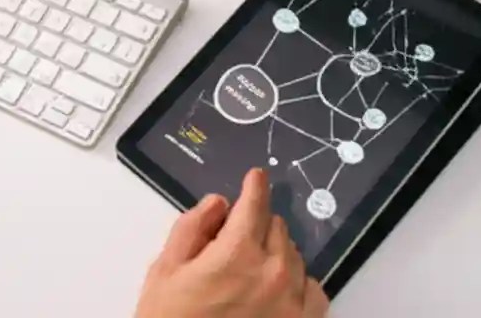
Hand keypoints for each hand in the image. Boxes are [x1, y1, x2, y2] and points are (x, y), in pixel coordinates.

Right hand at [135, 169, 328, 317]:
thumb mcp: (166, 271)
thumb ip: (192, 228)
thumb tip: (218, 203)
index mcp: (236, 254)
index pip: (254, 204)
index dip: (254, 186)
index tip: (256, 177)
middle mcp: (273, 273)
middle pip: (276, 227)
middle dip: (256, 226)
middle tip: (233, 243)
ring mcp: (293, 302)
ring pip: (294, 255)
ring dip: (275, 253)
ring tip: (249, 272)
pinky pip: (314, 289)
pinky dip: (297, 283)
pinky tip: (277, 291)